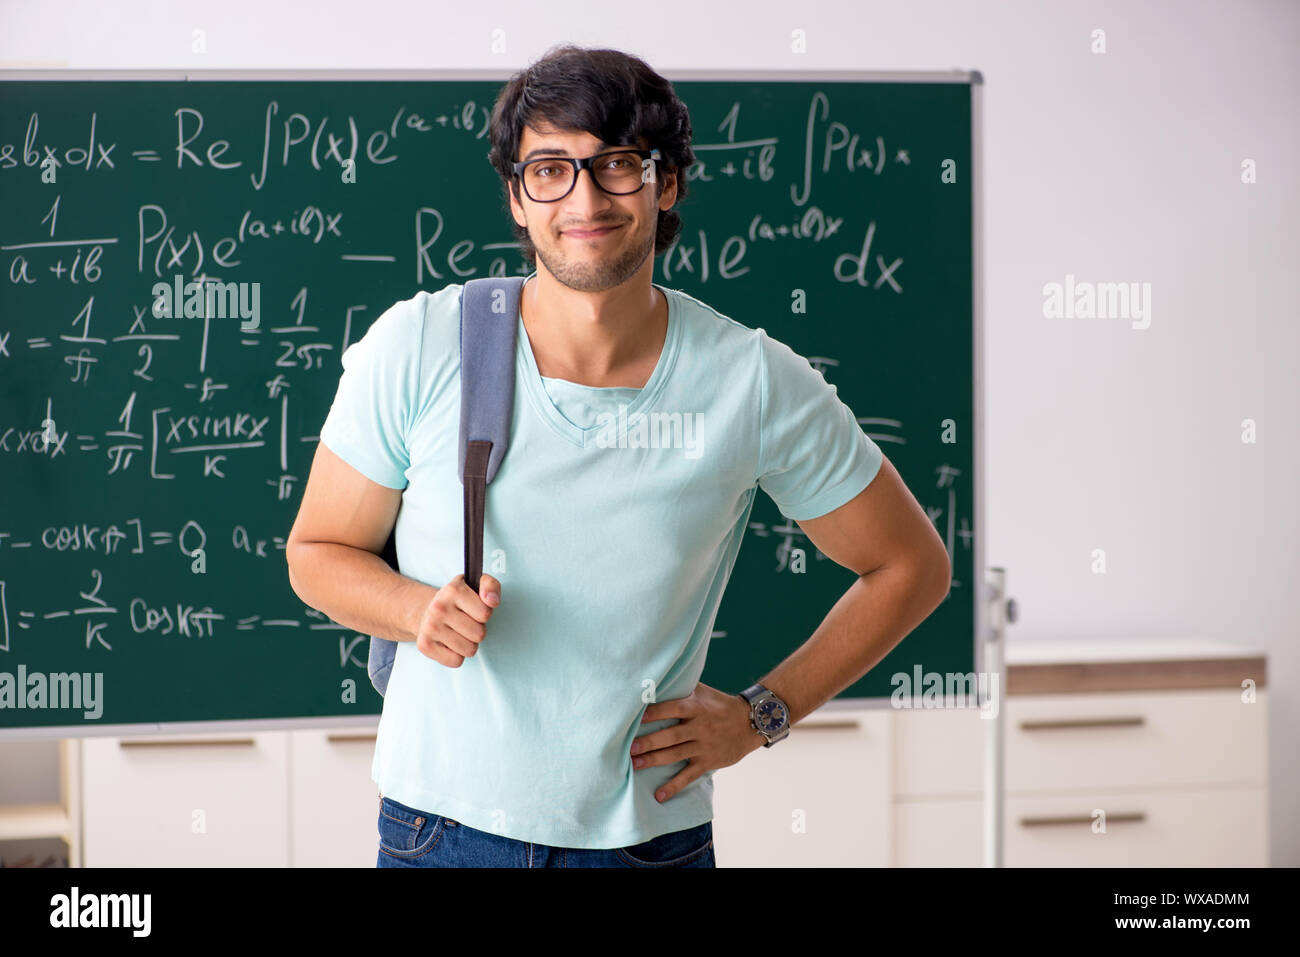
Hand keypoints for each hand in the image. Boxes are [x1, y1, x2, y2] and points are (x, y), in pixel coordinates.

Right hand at [414, 573, 499, 667]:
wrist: (426, 611)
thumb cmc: (458, 600)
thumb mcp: (476, 584)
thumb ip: (491, 586)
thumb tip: (493, 601)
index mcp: (452, 590)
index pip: (485, 614)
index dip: (484, 614)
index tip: (475, 609)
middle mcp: (438, 608)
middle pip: (479, 634)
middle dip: (478, 630)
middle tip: (467, 622)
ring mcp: (429, 627)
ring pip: (469, 650)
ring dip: (469, 644)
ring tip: (459, 632)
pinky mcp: (424, 645)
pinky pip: (456, 661)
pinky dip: (457, 655)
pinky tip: (449, 642)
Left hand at [630, 682, 767, 802]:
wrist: (749, 722)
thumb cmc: (719, 704)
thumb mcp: (703, 692)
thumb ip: (682, 688)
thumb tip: (655, 681)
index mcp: (697, 707)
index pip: (674, 708)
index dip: (656, 712)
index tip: (637, 717)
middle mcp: (700, 727)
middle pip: (672, 735)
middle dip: (650, 742)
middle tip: (630, 748)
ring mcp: (704, 746)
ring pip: (676, 754)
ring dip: (655, 760)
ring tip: (635, 765)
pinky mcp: (708, 762)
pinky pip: (688, 776)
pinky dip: (674, 786)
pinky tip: (659, 796)